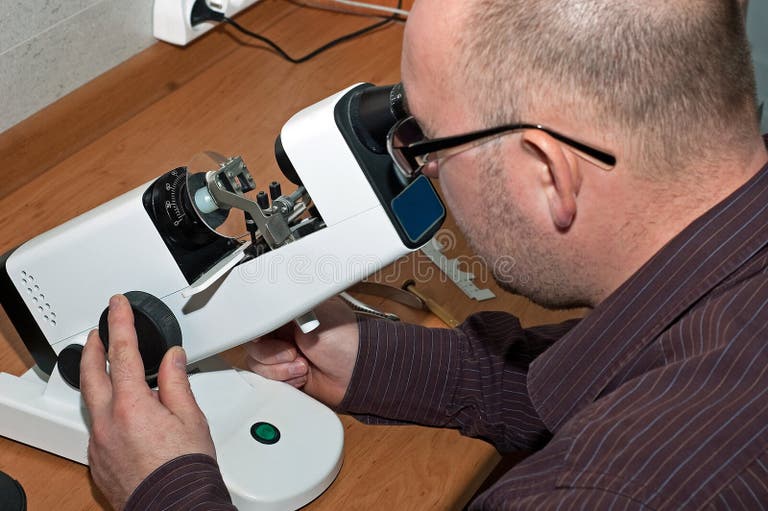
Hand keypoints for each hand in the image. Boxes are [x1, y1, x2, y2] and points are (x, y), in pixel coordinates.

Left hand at [80, 294, 215, 509]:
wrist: (175, 507)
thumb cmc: (186, 468)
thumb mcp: (190, 416)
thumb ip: (176, 382)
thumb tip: (172, 356)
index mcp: (132, 405)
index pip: (123, 352)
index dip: (120, 323)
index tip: (117, 306)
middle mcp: (108, 422)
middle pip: (90, 373)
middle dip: (93, 347)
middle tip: (98, 331)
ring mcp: (99, 443)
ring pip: (91, 401)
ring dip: (96, 378)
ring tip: (107, 366)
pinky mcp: (97, 461)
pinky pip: (97, 427)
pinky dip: (105, 411)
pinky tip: (120, 412)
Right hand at [246, 297, 358, 407]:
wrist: (358, 375)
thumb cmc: (346, 342)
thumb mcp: (315, 312)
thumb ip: (287, 305)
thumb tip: (266, 301)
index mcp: (291, 312)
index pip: (261, 316)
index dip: (259, 327)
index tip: (263, 335)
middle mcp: (285, 334)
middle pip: (254, 343)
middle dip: (272, 353)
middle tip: (294, 352)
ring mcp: (284, 356)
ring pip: (257, 363)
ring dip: (279, 368)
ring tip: (303, 365)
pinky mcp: (285, 376)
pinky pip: (267, 380)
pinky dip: (283, 380)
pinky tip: (301, 375)